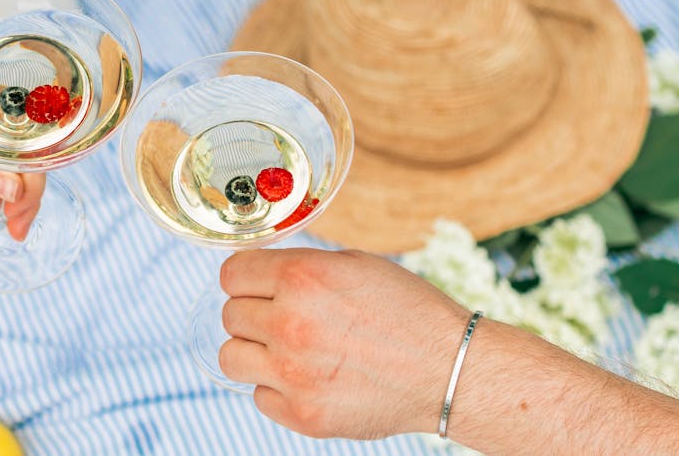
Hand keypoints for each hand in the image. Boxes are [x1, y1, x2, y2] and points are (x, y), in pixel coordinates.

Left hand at [219, 248, 470, 439]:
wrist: (449, 369)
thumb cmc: (408, 312)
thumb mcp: (354, 266)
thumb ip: (300, 268)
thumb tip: (257, 272)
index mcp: (302, 277)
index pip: (231, 274)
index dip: (244, 279)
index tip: (256, 287)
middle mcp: (290, 323)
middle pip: (230, 315)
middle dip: (254, 314)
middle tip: (285, 320)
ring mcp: (293, 373)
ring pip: (231, 357)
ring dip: (254, 352)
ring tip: (286, 351)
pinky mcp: (302, 413)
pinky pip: (259, 396)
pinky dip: (278, 389)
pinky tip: (309, 378)